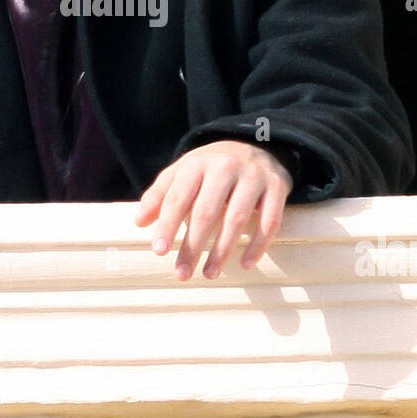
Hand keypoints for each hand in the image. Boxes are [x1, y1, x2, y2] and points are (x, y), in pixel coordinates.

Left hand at [133, 140, 293, 279]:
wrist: (257, 143)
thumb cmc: (211, 168)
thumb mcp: (183, 172)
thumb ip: (159, 195)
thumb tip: (139, 222)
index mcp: (197, 163)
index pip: (178, 197)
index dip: (167, 225)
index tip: (158, 252)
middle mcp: (225, 166)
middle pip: (206, 211)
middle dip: (192, 245)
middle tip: (181, 273)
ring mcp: (253, 176)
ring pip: (237, 218)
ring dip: (222, 250)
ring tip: (209, 274)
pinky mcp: (277, 187)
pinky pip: (269, 221)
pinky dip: (258, 244)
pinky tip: (245, 264)